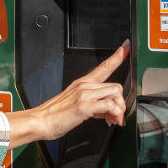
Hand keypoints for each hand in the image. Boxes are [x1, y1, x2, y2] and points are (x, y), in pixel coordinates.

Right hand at [8, 42, 129, 147]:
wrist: (41, 121)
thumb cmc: (55, 115)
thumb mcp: (76, 106)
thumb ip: (94, 105)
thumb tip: (106, 111)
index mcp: (83, 83)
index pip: (104, 65)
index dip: (118, 55)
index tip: (127, 46)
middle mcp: (84, 85)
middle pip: (116, 85)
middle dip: (120, 103)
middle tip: (115, 117)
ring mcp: (84, 94)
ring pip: (115, 93)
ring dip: (118, 109)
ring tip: (112, 120)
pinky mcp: (84, 105)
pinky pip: (109, 105)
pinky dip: (114, 114)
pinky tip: (108, 121)